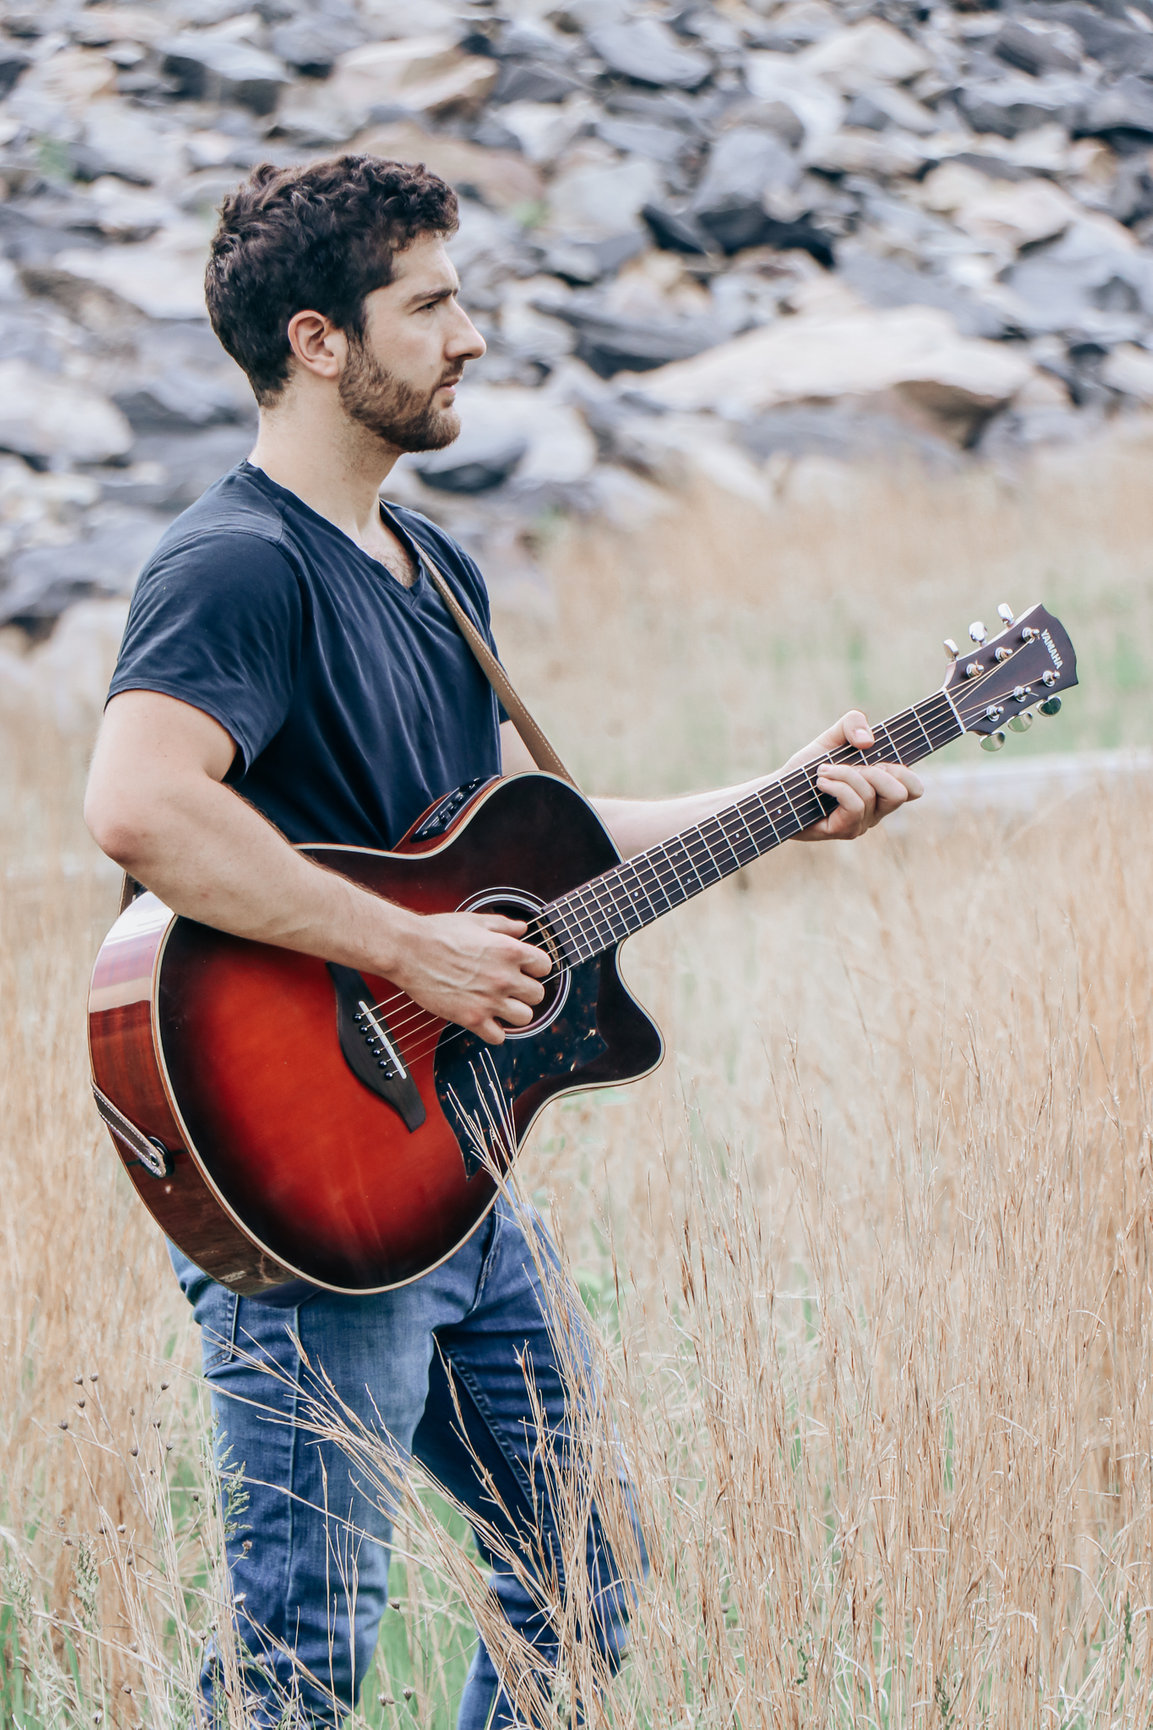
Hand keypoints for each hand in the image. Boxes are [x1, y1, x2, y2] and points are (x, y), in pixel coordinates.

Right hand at [385, 912, 550, 1043]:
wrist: (408, 949)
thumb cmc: (438, 933)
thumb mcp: (476, 920)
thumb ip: (504, 925)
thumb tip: (521, 928)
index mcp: (509, 951)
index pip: (545, 966)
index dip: (536, 968)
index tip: (526, 970)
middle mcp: (504, 977)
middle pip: (538, 995)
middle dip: (526, 991)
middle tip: (511, 989)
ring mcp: (489, 999)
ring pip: (525, 1018)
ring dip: (514, 1013)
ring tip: (500, 1006)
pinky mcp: (471, 1018)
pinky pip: (498, 1037)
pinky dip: (494, 1032)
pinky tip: (486, 1021)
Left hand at [786, 710, 922, 841]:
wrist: (778, 790)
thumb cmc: (808, 768)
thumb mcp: (831, 737)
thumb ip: (852, 724)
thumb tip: (868, 741)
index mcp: (882, 789)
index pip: (915, 789)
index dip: (904, 771)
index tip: (879, 760)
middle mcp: (877, 810)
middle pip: (902, 793)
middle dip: (876, 772)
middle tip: (851, 766)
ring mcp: (862, 823)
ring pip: (871, 795)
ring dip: (845, 774)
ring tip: (823, 771)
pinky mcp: (844, 830)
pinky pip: (855, 805)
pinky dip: (837, 786)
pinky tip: (821, 782)